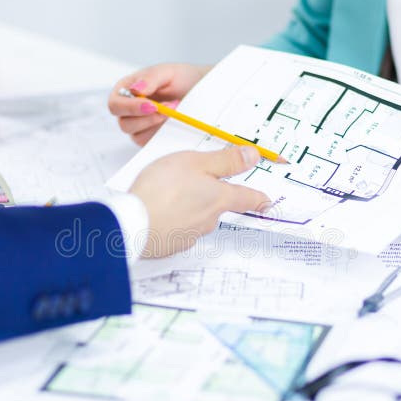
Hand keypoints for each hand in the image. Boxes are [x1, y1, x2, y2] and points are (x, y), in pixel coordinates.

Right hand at [108, 63, 211, 145]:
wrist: (197, 90)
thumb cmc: (179, 78)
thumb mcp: (167, 72)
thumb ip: (150, 78)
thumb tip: (135, 90)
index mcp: (125, 91)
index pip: (115, 104)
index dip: (131, 108)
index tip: (152, 106)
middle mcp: (128, 110)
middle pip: (124, 124)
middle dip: (148, 119)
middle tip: (169, 109)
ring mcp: (139, 126)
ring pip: (137, 136)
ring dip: (157, 126)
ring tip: (175, 111)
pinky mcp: (150, 137)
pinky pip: (151, 143)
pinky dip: (163, 134)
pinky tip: (174, 122)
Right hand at [130, 146, 270, 257]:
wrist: (133, 225)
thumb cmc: (162, 190)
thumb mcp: (195, 162)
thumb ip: (225, 160)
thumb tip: (254, 156)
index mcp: (220, 198)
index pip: (248, 199)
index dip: (259, 198)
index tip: (267, 202)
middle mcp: (210, 219)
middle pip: (218, 205)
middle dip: (209, 195)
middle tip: (190, 181)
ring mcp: (191, 234)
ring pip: (196, 216)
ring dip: (187, 206)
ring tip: (165, 192)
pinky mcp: (172, 244)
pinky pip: (177, 228)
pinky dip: (171, 219)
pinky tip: (156, 209)